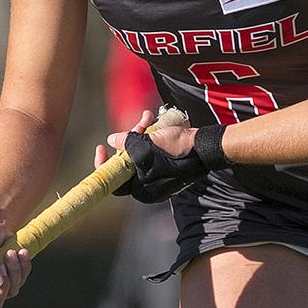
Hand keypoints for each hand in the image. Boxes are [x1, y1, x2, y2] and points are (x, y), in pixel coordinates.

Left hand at [100, 111, 219, 203]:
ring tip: (148, 117)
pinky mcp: (168, 168)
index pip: (114, 181)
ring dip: (141, 134)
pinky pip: (152, 153)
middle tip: (135, 126)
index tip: (102, 147)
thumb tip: (112, 140)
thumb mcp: (145, 145)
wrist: (205, 149)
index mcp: (141, 190)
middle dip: (129, 140)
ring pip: (140, 154)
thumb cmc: (175, 150)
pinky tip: (155, 122)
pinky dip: (152, 140)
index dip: (104, 163)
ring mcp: (159, 178)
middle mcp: (149, 187)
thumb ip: (125, 143)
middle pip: (128, 163)